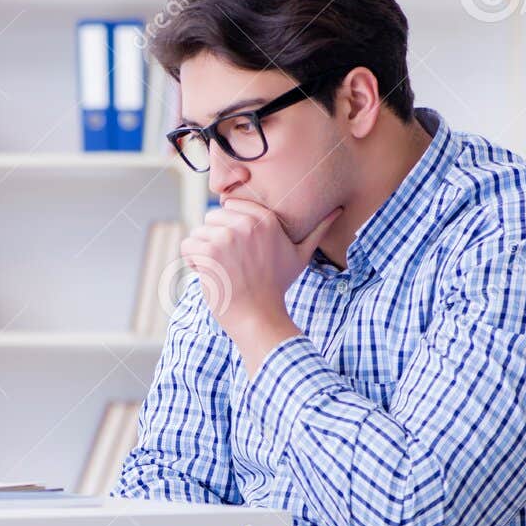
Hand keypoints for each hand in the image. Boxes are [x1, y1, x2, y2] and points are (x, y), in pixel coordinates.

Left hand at [180, 198, 342, 372]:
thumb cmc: (277, 287)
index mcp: (265, 218)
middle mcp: (246, 224)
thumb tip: (338, 210)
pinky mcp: (209, 252)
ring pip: (197, 233)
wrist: (259, 318)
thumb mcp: (301, 256)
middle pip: (211, 218)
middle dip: (214, 240)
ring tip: (223, 272)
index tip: (240, 251)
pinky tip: (211, 277)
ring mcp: (226, 237)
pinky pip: (187, 247)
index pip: (229, 207)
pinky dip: (192, 263)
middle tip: (231, 265)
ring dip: (203, 254)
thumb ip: (317, 230)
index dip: (229, 229)